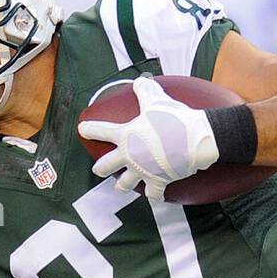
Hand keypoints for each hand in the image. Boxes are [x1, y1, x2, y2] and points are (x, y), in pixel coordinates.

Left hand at [78, 74, 218, 199]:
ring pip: (124, 185)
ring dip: (122, 186)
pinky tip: (155, 195)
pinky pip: (153, 194)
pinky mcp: (158, 182)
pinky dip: (155, 195)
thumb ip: (146, 91)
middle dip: (100, 168)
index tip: (82, 130)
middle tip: (98, 170)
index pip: (100, 131)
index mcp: (125, 135)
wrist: (194, 139)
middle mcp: (129, 156)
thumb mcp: (157, 99)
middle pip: (105, 166)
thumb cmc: (174, 118)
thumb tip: (141, 81)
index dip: (89, 130)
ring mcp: (142, 171)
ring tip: (121, 187)